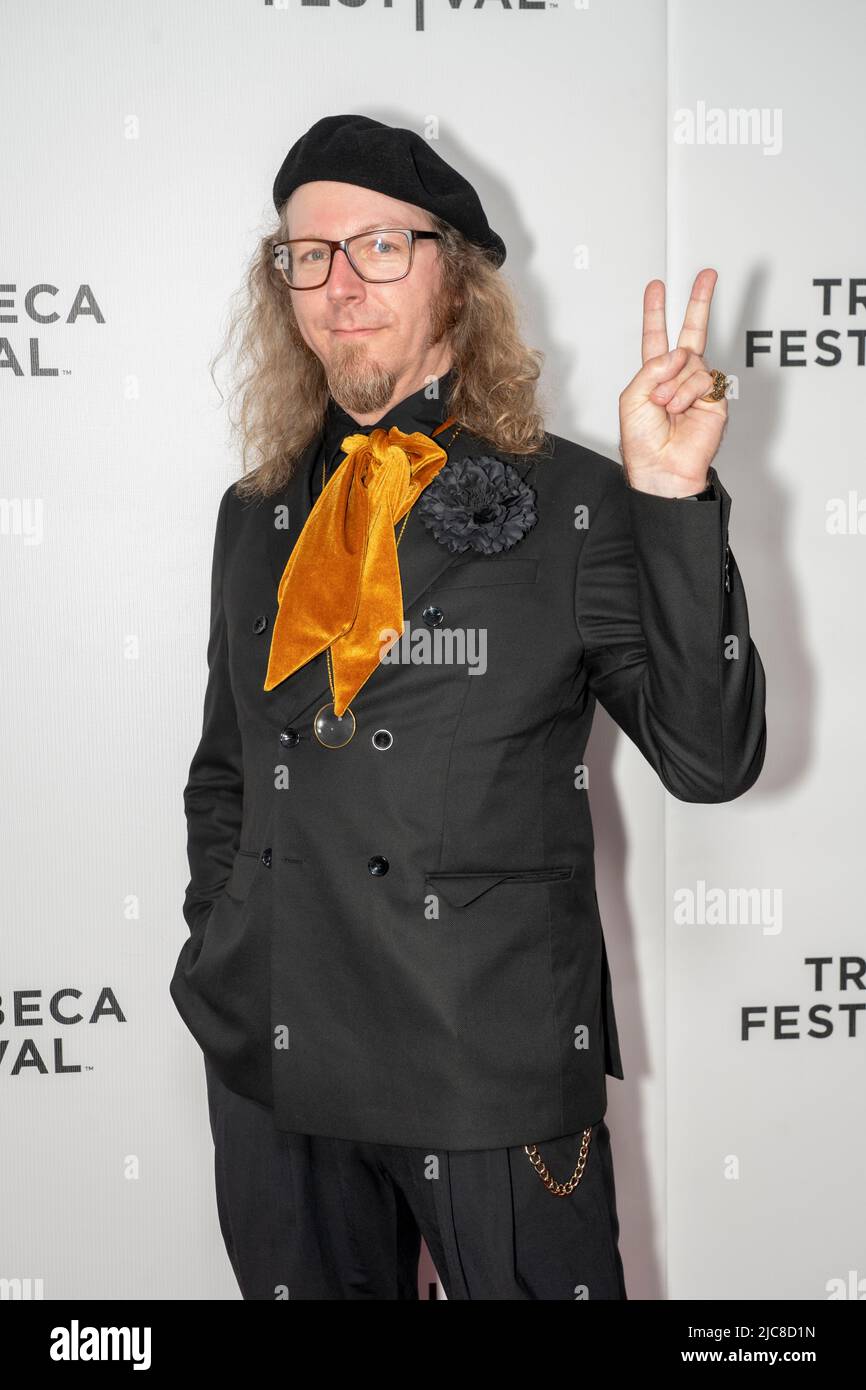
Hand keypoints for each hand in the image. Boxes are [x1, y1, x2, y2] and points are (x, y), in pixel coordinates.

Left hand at [619, 268, 727, 496]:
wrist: (661, 469)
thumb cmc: (642, 442)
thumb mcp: (631, 398)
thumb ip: (650, 369)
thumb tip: (677, 353)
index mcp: (654, 375)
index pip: (656, 336)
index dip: (655, 311)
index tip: (656, 287)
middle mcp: (677, 377)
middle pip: (691, 331)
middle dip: (699, 302)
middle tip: (707, 275)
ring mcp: (697, 386)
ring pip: (691, 361)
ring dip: (673, 383)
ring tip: (666, 406)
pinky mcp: (715, 398)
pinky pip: (703, 378)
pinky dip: (687, 392)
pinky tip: (680, 408)